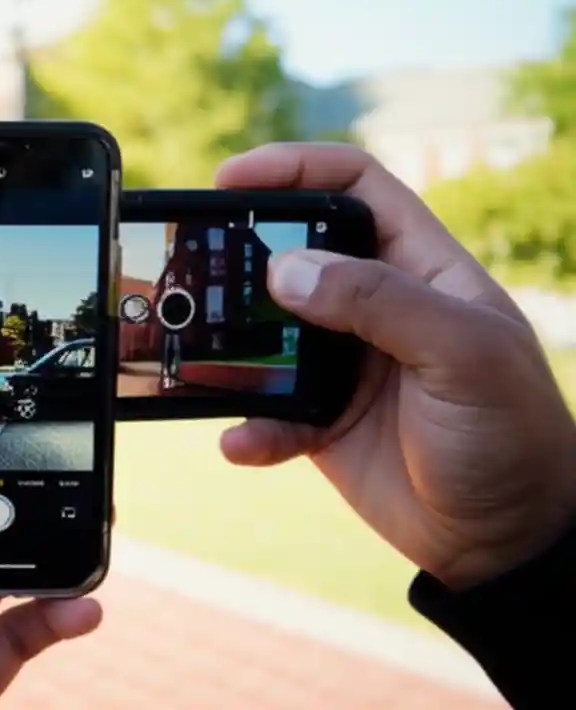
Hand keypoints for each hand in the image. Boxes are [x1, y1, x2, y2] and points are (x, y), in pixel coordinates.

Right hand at [214, 142, 575, 589]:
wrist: (507, 541)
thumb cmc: (513, 435)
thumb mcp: (464, 354)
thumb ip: (380, 302)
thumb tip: (286, 270)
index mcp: (422, 269)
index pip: (354, 188)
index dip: (294, 169)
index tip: (232, 178)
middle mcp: (377, 309)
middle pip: (294, 253)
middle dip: (242, 251)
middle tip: (197, 259)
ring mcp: (343, 365)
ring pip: (265, 332)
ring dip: (230, 343)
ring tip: (199, 350)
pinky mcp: (320, 422)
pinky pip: (266, 413)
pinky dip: (248, 426)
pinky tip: (243, 441)